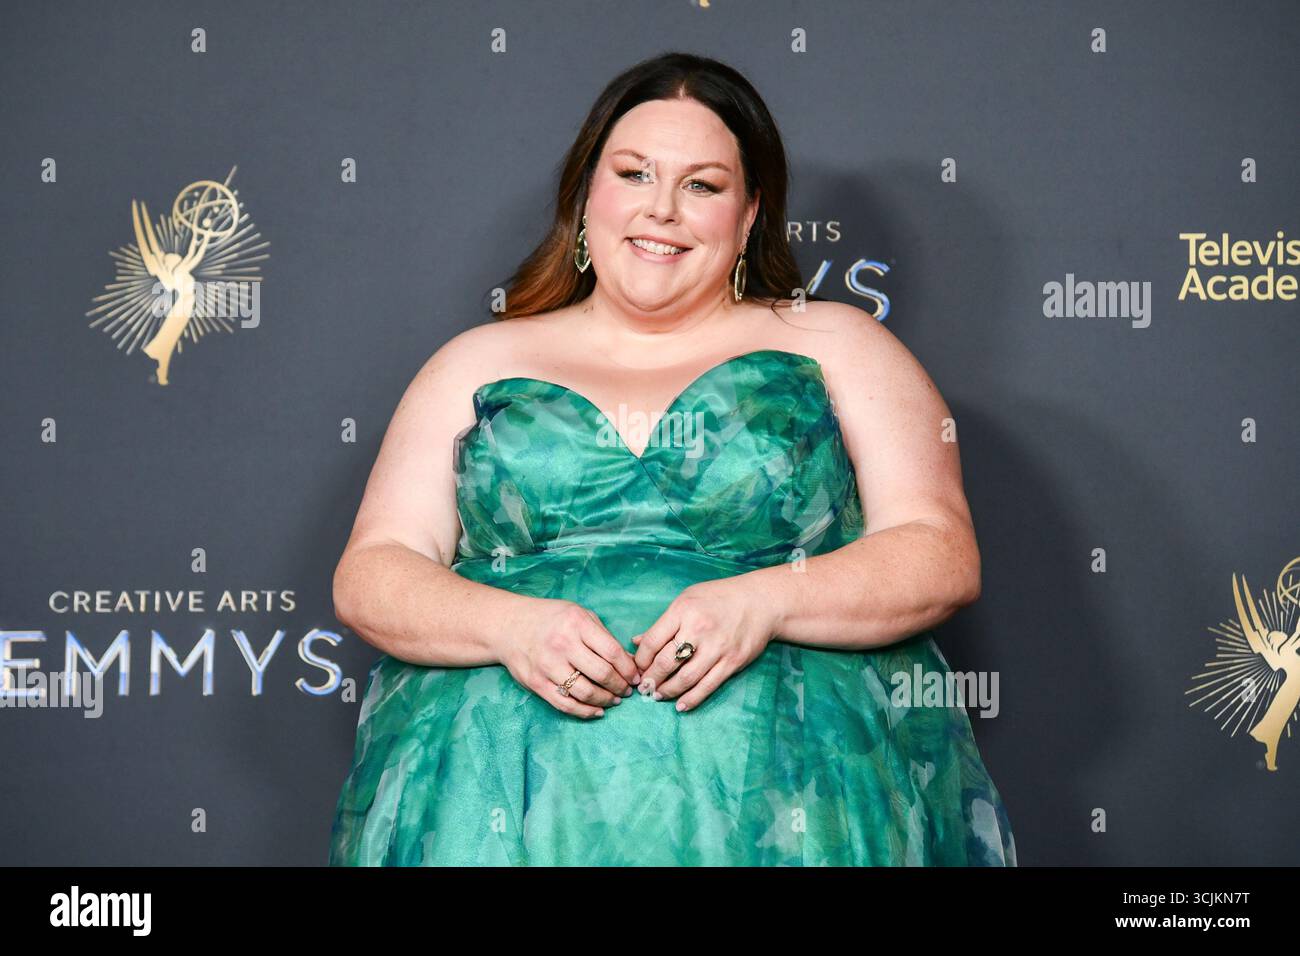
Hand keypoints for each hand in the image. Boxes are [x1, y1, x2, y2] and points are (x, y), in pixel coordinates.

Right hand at [497, 597, 640, 718]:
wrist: (509, 625)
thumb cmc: (551, 619)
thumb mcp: (579, 615)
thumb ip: (604, 636)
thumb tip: (630, 662)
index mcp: (577, 623)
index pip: (612, 652)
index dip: (629, 669)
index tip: (635, 677)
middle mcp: (562, 644)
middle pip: (601, 673)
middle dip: (620, 686)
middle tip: (626, 691)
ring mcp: (548, 665)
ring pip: (585, 692)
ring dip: (605, 700)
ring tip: (613, 700)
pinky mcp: (536, 683)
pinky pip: (565, 704)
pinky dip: (585, 711)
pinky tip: (597, 711)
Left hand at [632, 577, 778, 711]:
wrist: (761, 602)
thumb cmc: (719, 598)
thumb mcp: (687, 599)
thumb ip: (663, 622)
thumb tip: (636, 642)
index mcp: (683, 610)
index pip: (652, 641)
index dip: (641, 659)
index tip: (638, 668)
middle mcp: (698, 629)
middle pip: (665, 662)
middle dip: (651, 679)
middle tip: (644, 688)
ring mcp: (716, 647)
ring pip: (685, 678)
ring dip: (667, 691)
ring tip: (658, 695)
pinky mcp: (732, 662)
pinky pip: (707, 686)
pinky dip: (692, 698)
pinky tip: (680, 705)